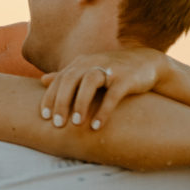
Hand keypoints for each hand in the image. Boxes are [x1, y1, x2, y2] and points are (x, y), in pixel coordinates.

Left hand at [38, 48, 170, 131]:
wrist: (146, 63)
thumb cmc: (112, 70)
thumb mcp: (88, 70)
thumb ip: (67, 76)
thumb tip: (42, 80)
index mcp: (81, 63)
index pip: (60, 79)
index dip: (50, 97)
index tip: (44, 117)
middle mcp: (93, 63)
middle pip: (70, 80)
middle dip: (61, 102)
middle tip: (57, 124)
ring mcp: (110, 69)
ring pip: (89, 82)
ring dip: (80, 104)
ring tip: (76, 124)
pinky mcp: (126, 78)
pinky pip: (113, 95)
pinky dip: (104, 111)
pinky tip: (97, 126)